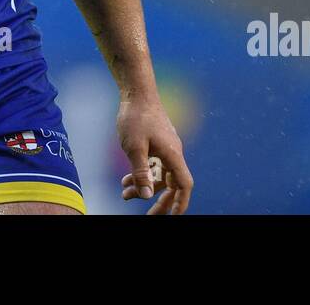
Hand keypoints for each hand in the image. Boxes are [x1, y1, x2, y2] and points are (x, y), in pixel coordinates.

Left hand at [117, 92, 192, 213]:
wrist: (136, 92)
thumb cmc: (135, 117)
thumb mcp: (134, 148)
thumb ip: (141, 173)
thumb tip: (147, 196)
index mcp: (173, 154)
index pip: (184, 184)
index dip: (180, 202)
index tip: (173, 216)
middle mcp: (173, 152)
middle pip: (172, 184)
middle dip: (160, 200)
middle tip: (147, 214)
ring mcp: (166, 147)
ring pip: (159, 174)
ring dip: (145, 186)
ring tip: (125, 194)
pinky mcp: (157, 143)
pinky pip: (153, 164)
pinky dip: (142, 173)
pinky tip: (125, 180)